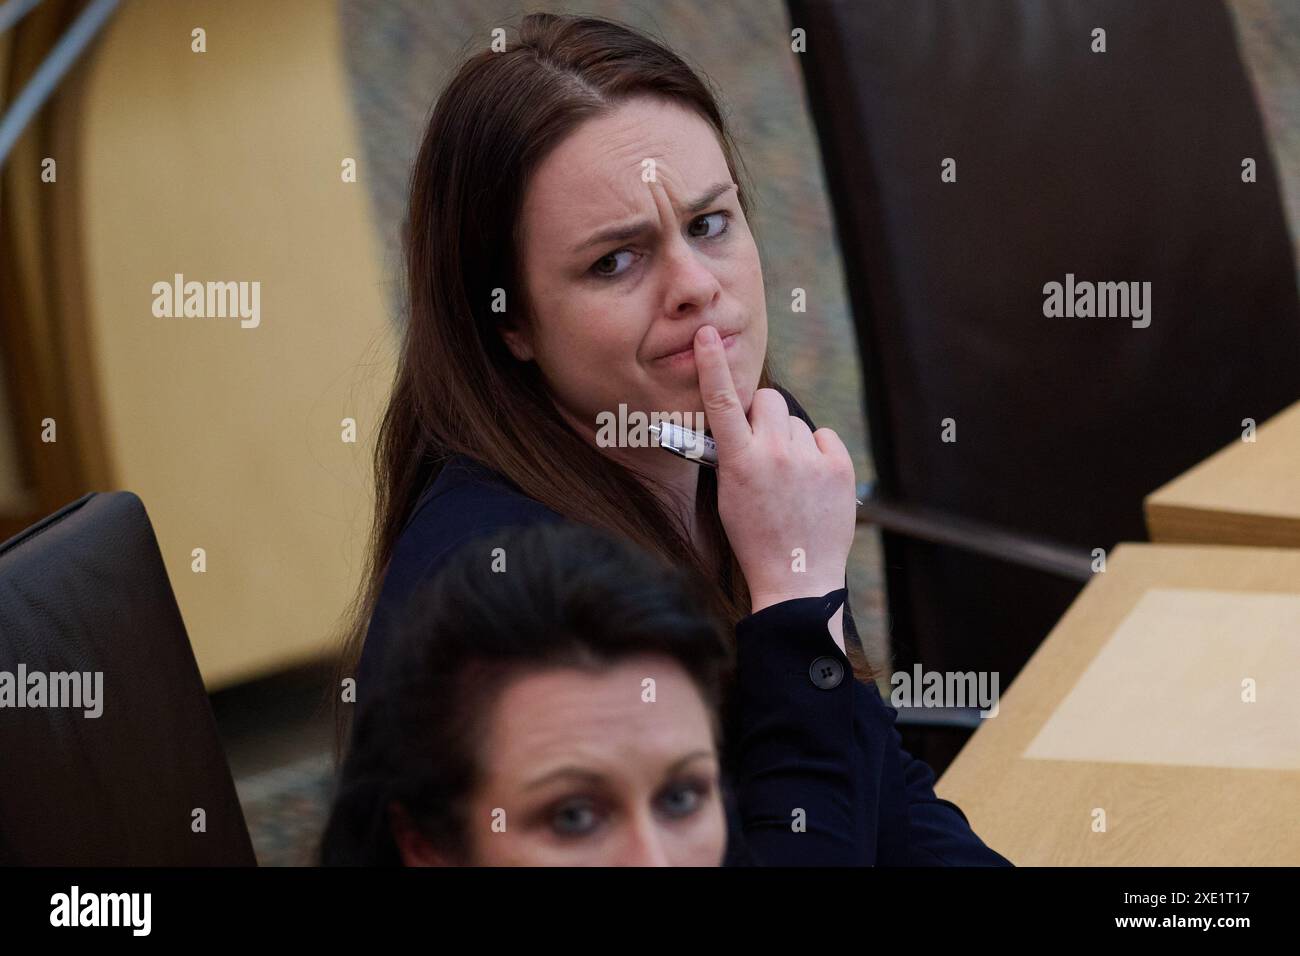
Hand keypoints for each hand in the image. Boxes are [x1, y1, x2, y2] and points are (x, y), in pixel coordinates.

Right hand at [693, 325, 856, 647]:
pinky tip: (811, 482)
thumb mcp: (728, 496)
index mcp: (739, 462)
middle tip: (763, 447)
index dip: (713, 365)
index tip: (708, 333)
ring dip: (791, 441)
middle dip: (764, 415)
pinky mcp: (839, 467)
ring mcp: (809, 460)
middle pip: (768, 401)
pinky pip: (823, 438)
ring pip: (797, 423)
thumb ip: (734, 453)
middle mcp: (774, 454)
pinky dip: (817, 453)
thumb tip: (743, 420)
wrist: (796, 577)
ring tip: (790, 481)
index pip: (721, 403)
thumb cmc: (755, 537)